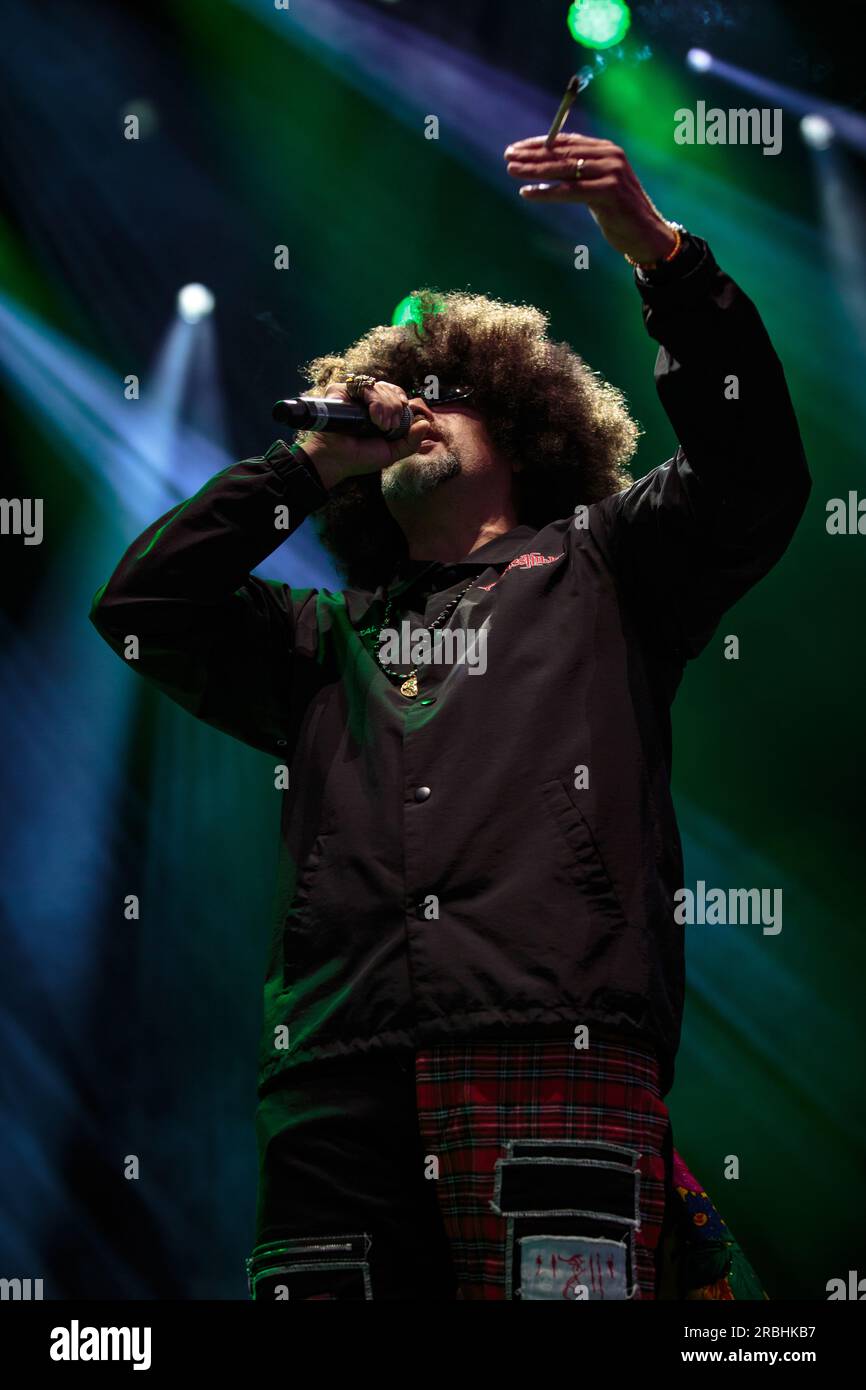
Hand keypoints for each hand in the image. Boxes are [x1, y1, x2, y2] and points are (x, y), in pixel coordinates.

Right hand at [296, 380, 431, 489]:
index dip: (400, 398)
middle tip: (388, 426)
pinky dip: (372, 399)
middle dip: (394, 407)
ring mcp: (353, 396)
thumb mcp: (392, 453)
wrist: (337, 460)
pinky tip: (372, 416)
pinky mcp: (340, 392)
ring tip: (379, 424)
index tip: (404, 407)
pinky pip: (360, 385)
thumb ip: (411, 441)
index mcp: (378, 411)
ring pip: (377, 386)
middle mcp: (365, 401)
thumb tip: (425, 423)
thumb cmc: (360, 458)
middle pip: (389, 389)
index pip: (394, 393)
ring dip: (385, 405)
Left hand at [504, 133, 676, 263]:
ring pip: (564, 169)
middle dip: (532, 155)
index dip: (539, 144)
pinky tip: (527, 193)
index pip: (566, 141)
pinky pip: (570, 192)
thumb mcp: (597, 186)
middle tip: (508, 156)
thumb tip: (546, 164)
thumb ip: (579, 173)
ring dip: (535, 170)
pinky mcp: (609, 192)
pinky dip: (547, 192)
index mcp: (606, 149)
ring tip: (512, 171)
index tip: (516, 149)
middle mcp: (610, 156)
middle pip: (563, 153)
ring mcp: (611, 172)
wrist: (646, 234)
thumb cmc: (618, 212)